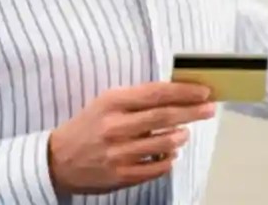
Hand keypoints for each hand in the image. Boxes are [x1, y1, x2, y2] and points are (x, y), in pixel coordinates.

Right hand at [48, 82, 217, 194]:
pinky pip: (156, 167)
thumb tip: (176, 94)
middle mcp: (115, 127)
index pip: (155, 94)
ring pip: (163, 143)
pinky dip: (168, 159)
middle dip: (192, 111)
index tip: (203, 91)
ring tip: (185, 132)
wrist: (58, 159)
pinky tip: (171, 153)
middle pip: (164, 116)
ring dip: (180, 136)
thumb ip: (137, 98)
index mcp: (112, 103)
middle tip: (209, 108)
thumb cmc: (89, 126)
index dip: (183, 92)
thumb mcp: (106, 103)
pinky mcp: (121, 175)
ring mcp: (118, 153)